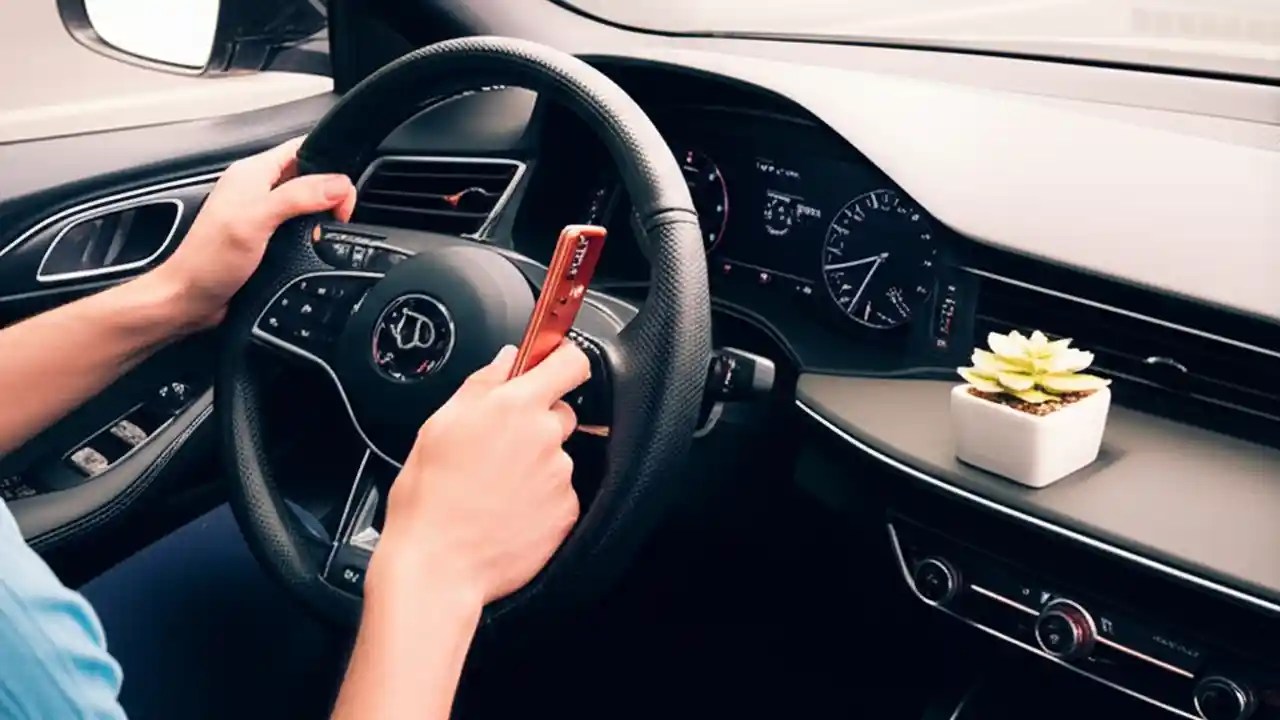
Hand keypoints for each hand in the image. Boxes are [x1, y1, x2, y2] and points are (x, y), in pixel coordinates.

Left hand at [152, 137, 357, 329]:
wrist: (190, 298)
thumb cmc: (209, 260)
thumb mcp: (256, 221)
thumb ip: (298, 197)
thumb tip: (338, 184)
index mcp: (252, 172)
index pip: (301, 148)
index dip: (329, 164)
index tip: (342, 193)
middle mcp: (257, 188)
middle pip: (308, 175)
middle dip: (330, 193)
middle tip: (336, 217)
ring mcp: (261, 212)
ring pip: (306, 201)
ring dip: (320, 215)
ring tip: (323, 232)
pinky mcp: (265, 235)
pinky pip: (298, 225)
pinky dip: (311, 233)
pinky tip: (312, 245)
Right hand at [370, 342, 590, 607]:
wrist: (437, 566)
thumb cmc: (428, 499)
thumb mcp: (439, 425)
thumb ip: (482, 384)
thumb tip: (507, 359)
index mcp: (514, 407)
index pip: (570, 361)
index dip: (564, 359)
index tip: (554, 364)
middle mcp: (545, 437)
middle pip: (561, 411)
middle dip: (538, 420)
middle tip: (500, 445)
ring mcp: (560, 476)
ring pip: (557, 454)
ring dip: (536, 463)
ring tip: (495, 486)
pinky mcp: (567, 510)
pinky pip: (559, 491)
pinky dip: (540, 496)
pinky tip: (507, 508)